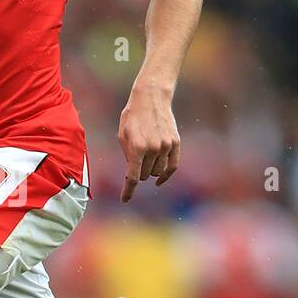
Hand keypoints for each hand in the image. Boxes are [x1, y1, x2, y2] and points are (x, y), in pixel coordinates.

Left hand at [117, 82, 179, 201]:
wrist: (151, 98)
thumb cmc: (132, 117)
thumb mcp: (122, 135)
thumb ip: (128, 156)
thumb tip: (133, 175)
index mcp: (137, 147)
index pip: (132, 177)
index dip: (128, 191)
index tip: (125, 199)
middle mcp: (153, 149)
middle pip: (144, 175)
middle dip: (138, 171)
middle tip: (136, 156)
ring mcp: (166, 146)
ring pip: (157, 172)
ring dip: (150, 169)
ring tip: (146, 153)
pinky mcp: (175, 144)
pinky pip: (172, 167)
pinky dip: (165, 175)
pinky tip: (159, 180)